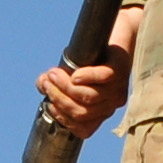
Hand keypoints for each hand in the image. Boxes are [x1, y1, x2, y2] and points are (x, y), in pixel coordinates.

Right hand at [36, 5, 144, 132]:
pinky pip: (103, 78)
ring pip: (89, 97)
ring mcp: (117, 87)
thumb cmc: (93, 56)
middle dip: (59, 99)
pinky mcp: (120, 68)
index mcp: (101, 111)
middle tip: (47, 82)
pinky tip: (74, 73)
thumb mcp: (71, 74)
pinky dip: (86, 77)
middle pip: (82, 112)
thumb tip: (42, 85)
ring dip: (65, 86)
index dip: (63, 119)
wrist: (119, 32)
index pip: (83, 130)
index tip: (49, 104)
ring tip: (53, 73)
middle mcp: (111, 103)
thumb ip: (56, 84)